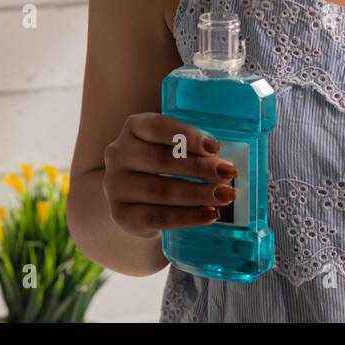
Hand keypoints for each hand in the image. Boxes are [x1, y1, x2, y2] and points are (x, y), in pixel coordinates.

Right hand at [103, 112, 236, 238]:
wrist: (133, 199)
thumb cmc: (160, 167)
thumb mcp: (170, 148)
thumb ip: (192, 149)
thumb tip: (228, 162)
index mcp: (134, 128)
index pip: (157, 126)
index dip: (187, 136)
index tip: (215, 147)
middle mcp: (118, 154)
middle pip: (160, 159)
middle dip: (198, 168)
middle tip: (228, 174)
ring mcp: (116, 186)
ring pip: (159, 190)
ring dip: (196, 194)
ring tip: (224, 196)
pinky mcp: (121, 215)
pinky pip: (156, 218)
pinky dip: (186, 217)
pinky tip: (208, 215)